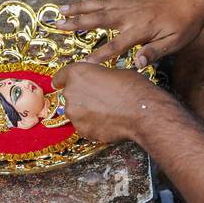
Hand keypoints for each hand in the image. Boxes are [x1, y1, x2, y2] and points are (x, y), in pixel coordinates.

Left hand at [52, 61, 170, 143]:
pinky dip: (92, 124)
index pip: (60, 76)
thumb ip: (96, 76)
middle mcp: (71, 93)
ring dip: (85, 112)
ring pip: (76, 112)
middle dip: (80, 96)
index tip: (60, 83)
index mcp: (77, 73)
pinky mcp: (82, 130)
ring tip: (106, 111)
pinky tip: (108, 121)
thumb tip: (95, 81)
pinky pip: (84, 126)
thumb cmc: (133, 88)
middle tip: (98, 98)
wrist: (142, 112)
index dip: (62, 80)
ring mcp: (75, 114)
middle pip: (69, 95)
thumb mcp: (113, 72)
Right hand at [57, 0, 203, 66]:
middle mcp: (131, 13)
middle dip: (77, 23)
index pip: (115, 46)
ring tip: (60, 9)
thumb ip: (154, 52)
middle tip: (57, 26)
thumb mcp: (175, 43)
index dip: (98, 56)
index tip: (82, 65)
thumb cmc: (187, 24)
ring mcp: (130, 1)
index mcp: (140, 28)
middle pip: (99, 19)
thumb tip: (136, 63)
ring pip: (100, 3)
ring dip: (79, 6)